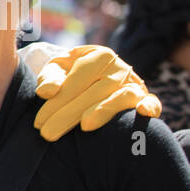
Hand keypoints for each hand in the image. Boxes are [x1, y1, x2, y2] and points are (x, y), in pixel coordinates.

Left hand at [34, 45, 161, 140]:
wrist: (94, 79)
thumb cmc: (71, 76)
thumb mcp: (57, 71)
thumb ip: (49, 78)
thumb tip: (46, 91)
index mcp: (99, 56)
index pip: (77, 80)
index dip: (56, 101)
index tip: (38, 123)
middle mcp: (120, 68)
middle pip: (95, 91)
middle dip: (69, 114)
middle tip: (48, 134)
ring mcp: (135, 83)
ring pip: (120, 97)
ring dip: (104, 111)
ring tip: (85, 126)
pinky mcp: (145, 98)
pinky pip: (151, 101)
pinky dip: (149, 106)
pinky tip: (143, 112)